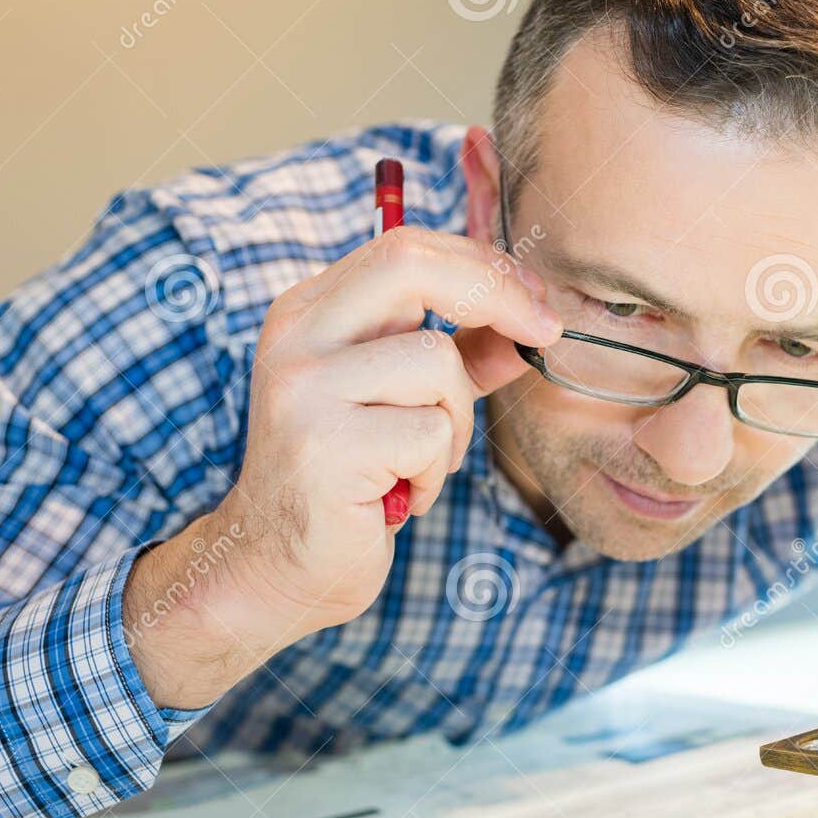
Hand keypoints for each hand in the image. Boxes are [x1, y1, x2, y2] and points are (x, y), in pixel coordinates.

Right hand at [123, 227, 561, 707]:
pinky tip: (397, 496)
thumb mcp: (407, 403)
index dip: (485, 266)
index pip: (406, 247)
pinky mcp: (322, 445)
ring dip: (456, 424)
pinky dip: (434, 472)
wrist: (274, 569)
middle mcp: (296, 336)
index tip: (537, 305)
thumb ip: (462, 357)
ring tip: (419, 465)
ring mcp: (302, 388)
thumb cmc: (347, 484)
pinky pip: (429, 432)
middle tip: (543, 334)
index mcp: (310, 312)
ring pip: (436, 362)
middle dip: (497, 295)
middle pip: (412, 265)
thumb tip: (532, 324)